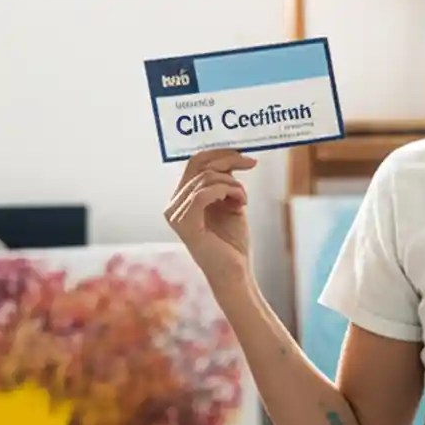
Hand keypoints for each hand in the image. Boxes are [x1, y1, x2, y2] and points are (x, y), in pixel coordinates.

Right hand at [165, 149, 258, 290]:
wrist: (235, 272)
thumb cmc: (233, 241)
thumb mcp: (230, 202)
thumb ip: (224, 182)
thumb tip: (231, 157)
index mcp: (181, 199)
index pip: (194, 163)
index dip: (220, 152)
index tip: (245, 155)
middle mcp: (173, 205)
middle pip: (199, 165)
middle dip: (229, 160)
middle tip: (252, 164)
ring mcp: (176, 215)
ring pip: (206, 177)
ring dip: (233, 184)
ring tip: (242, 200)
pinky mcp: (185, 224)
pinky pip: (204, 193)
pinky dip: (227, 191)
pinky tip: (239, 203)